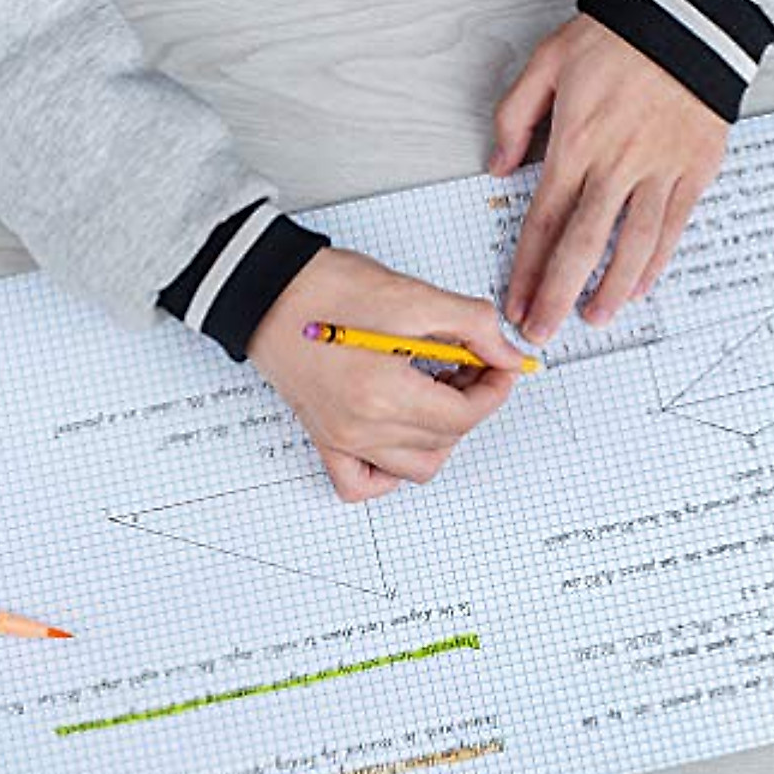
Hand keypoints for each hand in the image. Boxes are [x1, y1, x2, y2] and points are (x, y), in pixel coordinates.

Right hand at [247, 247, 524, 501]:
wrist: (267, 289)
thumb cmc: (326, 289)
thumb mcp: (413, 296)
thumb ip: (471, 325)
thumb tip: (506, 355)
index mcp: (382, 392)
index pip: (463, 416)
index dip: (493, 390)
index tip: (500, 366)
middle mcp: (360, 427)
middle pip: (446, 440)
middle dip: (471, 404)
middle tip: (470, 365)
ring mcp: (341, 439)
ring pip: (416, 468)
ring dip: (439, 437)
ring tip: (436, 393)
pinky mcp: (325, 439)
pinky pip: (363, 485)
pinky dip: (388, 472)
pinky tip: (399, 434)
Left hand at [490, 15, 728, 341]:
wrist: (689, 15)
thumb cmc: (618, 36)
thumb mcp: (547, 61)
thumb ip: (515, 116)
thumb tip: (497, 168)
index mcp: (576, 144)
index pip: (544, 222)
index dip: (526, 270)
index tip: (515, 304)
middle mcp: (616, 163)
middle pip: (583, 244)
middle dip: (559, 295)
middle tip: (544, 331)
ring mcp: (659, 169)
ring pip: (632, 243)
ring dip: (610, 288)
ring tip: (594, 318)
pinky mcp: (694, 169)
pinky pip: (674, 225)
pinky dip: (656, 261)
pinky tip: (639, 286)